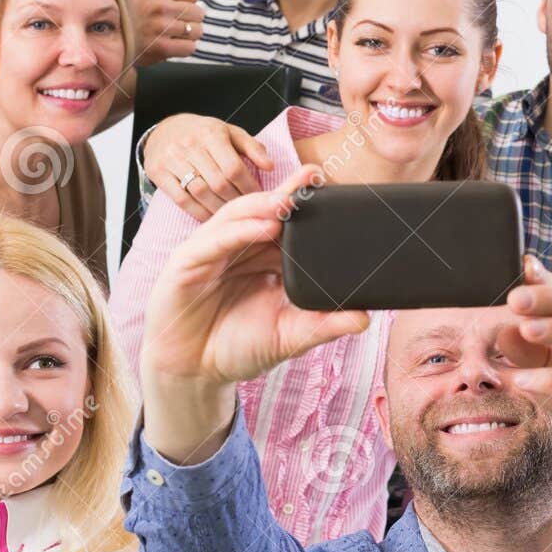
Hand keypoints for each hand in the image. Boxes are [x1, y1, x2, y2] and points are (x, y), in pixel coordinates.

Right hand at [131, 0, 204, 65]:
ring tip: (175, 32)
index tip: (174, 4)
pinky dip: (185, 47)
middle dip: (191, 18)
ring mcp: (160, 27)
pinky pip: (189, 47)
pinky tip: (174, 43)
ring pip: (196, 31)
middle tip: (175, 20)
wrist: (111, 36)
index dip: (187, 0)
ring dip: (190, 34)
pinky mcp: (161, 48)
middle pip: (198, 13)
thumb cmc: (131, 4)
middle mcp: (160, 5)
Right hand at [140, 168, 368, 461]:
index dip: (307, 205)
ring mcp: (211, 251)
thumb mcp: (288, 336)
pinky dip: (237, 232)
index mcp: (264, 257)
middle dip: (288, 194)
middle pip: (264, 211)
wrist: (193, 373)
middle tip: (314, 178)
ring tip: (289, 201)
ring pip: (237, 217)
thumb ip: (323, 325)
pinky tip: (262, 227)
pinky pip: (212, 241)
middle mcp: (239, 247)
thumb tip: (364, 319)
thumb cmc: (237, 347)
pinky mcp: (186, 263)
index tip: (334, 188)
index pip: (288, 224)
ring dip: (263, 206)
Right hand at [144, 113, 272, 221]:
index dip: (248, 187)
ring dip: (219, 209)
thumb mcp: (230, 133)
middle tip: (248, 212)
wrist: (165, 129)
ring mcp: (171, 159)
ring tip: (231, 216)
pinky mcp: (158, 172)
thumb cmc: (204, 134)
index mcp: (211, 133)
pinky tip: (210, 217)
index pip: (234, 167)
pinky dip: (198, 212)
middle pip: (218, 182)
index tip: (260, 199)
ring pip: (200, 192)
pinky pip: (181, 199)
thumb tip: (270, 166)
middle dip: (236, 200)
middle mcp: (190, 145)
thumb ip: (252, 148)